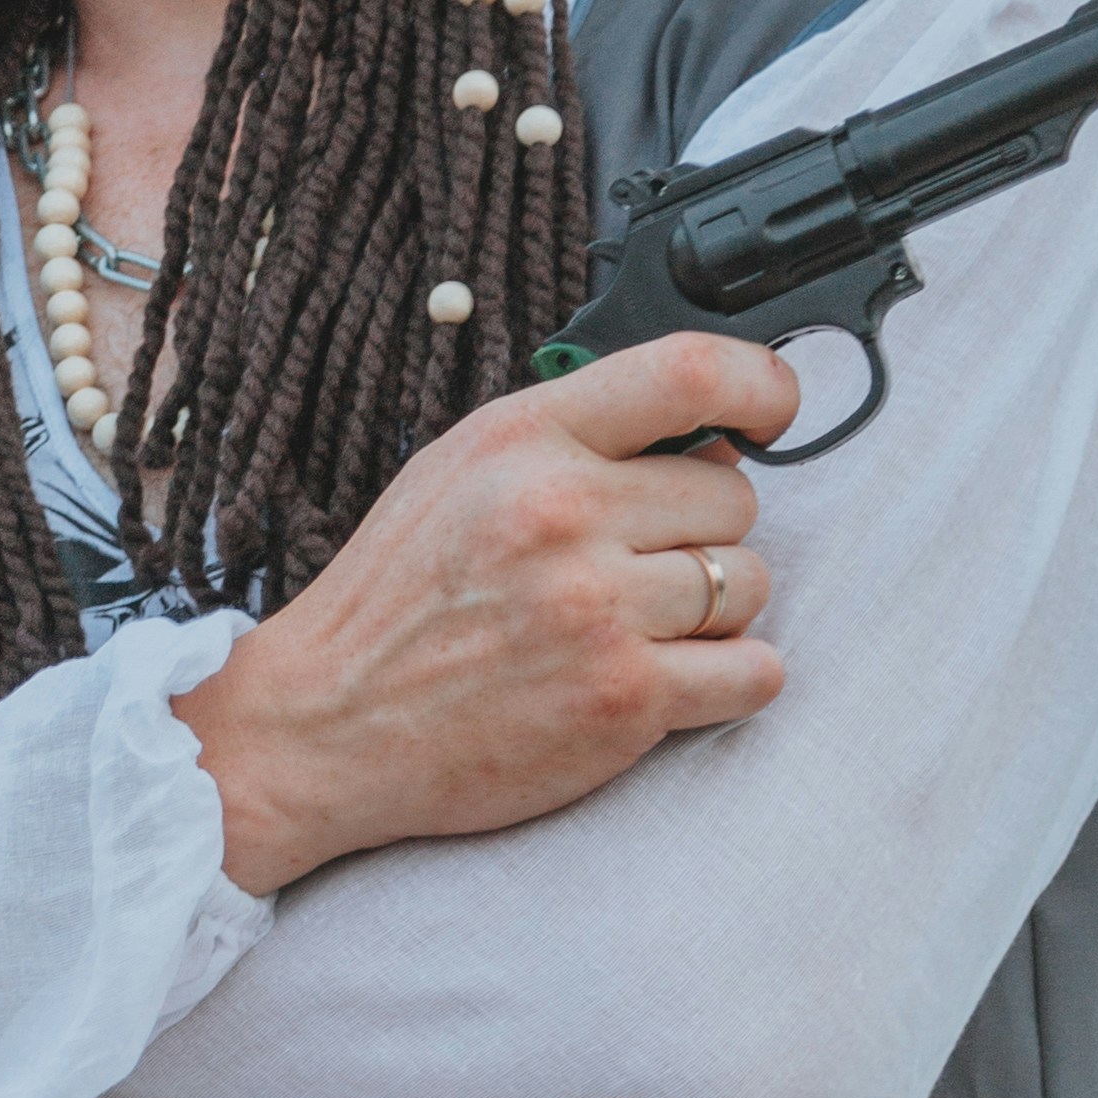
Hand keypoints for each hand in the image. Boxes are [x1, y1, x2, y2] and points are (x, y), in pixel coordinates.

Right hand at [175, 334, 796, 898]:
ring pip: (749, 582)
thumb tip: (707, 437)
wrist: (324, 725)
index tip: (773, 412)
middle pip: (733, 494)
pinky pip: (756, 671)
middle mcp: (564, 513)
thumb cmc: (392, 603)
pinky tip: (669, 678)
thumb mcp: (457, 473)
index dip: (762, 386)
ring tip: (635, 627)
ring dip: (713, 609)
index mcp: (522, 440)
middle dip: (700, 530)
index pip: (690, 371)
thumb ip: (572, 443)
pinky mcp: (624, 700)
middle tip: (633, 566)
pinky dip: (729, 678)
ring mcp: (598, 609)